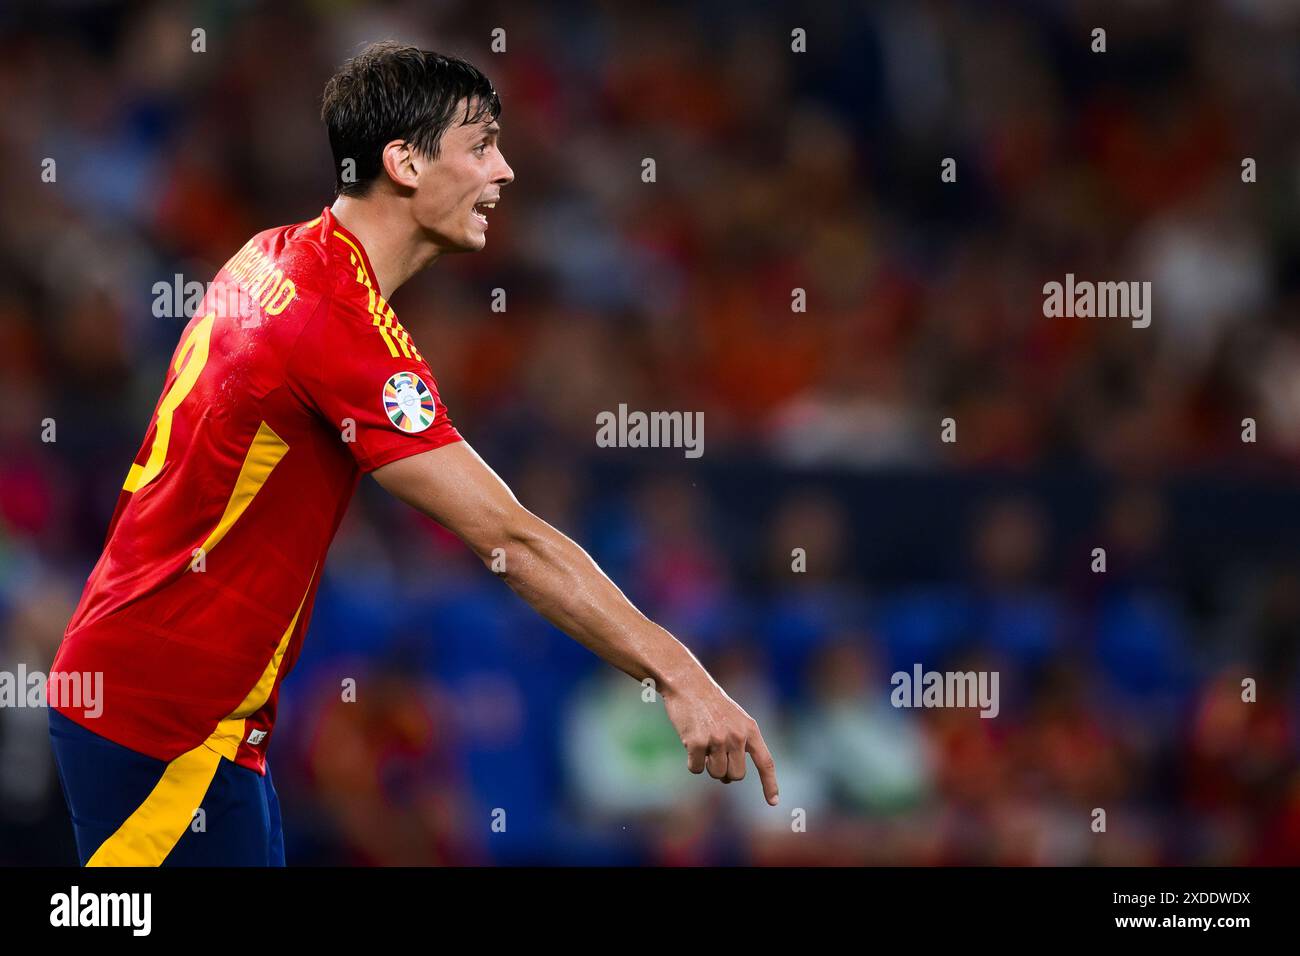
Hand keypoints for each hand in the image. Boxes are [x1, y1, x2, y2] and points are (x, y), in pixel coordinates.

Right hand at [662, 675, 778, 805]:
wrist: (688, 683)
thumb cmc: (710, 704)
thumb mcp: (735, 719)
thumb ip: (740, 745)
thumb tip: (729, 778)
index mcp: (750, 730)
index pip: (765, 762)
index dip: (770, 784)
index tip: (773, 802)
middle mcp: (737, 736)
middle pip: (736, 776)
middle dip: (725, 771)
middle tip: (715, 753)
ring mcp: (717, 739)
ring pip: (716, 774)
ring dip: (707, 765)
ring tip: (703, 743)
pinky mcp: (697, 742)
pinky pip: (696, 769)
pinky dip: (692, 762)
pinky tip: (689, 742)